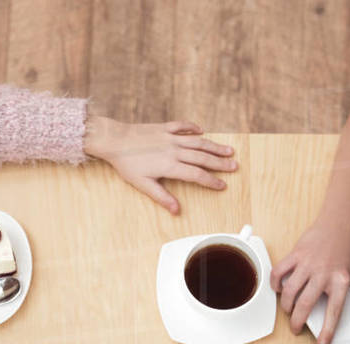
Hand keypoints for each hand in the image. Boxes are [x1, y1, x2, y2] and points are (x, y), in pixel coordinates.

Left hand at [84, 116, 236, 213]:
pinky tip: (202, 131)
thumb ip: (162, 197)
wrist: (114, 140)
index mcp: (170, 165)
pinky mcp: (164, 127)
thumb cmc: (127, 164)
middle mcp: (174, 150)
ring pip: (198, 141)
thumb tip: (176, 211)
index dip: (211, 181)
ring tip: (228, 150)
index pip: (196, 175)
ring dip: (214, 146)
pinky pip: (183, 126)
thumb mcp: (143, 184)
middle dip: (220, 163)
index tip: (222, 185)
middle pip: (202, 158)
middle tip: (234, 166)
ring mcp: (171, 137)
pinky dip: (193, 128)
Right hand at [270, 221, 349, 343]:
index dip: (327, 331)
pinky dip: (275, 284)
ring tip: (289, 311)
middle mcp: (323, 273)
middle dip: (297, 322)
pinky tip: (279, 290)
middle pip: (305, 304)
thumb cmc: (348, 251)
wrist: (338, 224)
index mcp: (341, 281)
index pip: (334, 312)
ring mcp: (307, 263)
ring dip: (285, 306)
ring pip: (289, 291)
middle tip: (296, 329)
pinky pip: (279, 272)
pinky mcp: (295, 255)